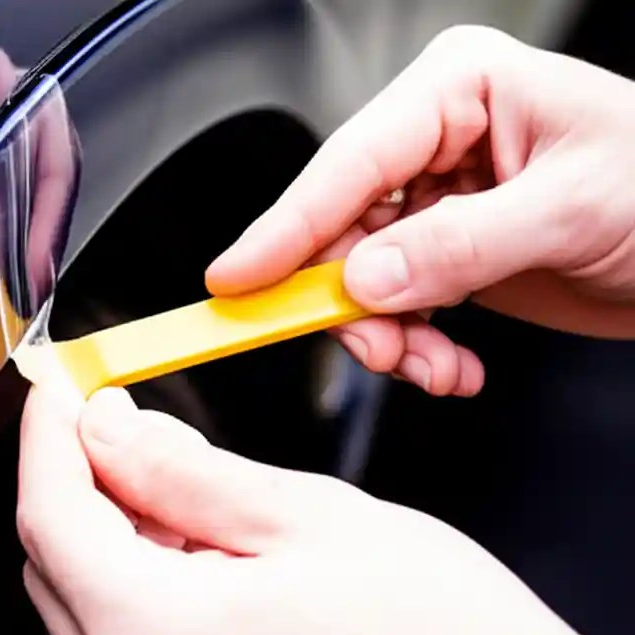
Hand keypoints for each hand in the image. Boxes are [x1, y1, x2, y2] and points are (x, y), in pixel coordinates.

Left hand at [17, 386, 634, 634]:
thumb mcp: (309, 519)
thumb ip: (184, 472)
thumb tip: (108, 427)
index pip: (49, 512)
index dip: (49, 433)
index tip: (66, 385)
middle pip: (56, 560)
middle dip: (80, 476)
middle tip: (122, 416)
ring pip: (88, 602)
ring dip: (115, 530)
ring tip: (188, 487)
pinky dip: (144, 584)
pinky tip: (201, 550)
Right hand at [204, 25, 634, 397]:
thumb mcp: (572, 209)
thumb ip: (462, 244)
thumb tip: (369, 276)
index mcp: (459, 89)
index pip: (349, 162)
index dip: (286, 228)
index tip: (239, 280)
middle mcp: (438, 138)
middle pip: (341, 226)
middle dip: (353, 302)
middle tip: (379, 349)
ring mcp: (440, 197)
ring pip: (360, 276)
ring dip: (389, 337)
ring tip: (434, 367)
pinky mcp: (448, 250)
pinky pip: (397, 305)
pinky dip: (416, 349)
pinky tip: (453, 366)